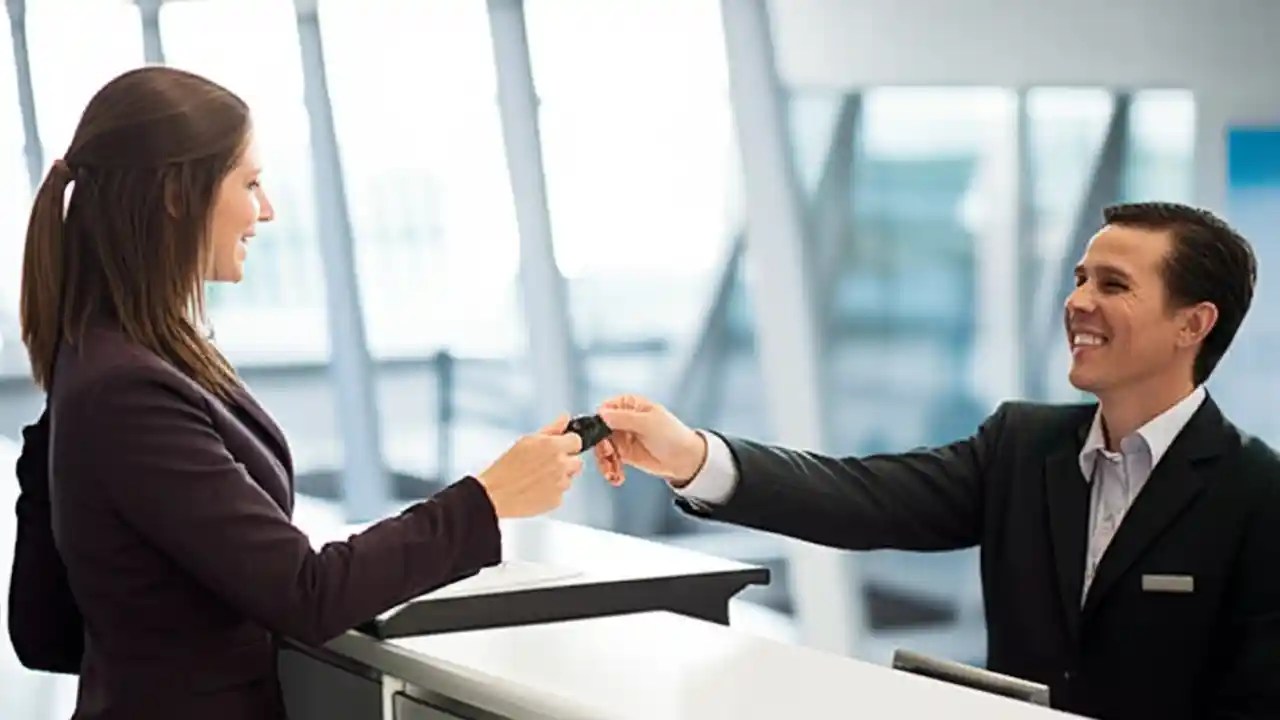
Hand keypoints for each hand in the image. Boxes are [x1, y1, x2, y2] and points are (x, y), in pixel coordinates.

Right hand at [476, 414, 583, 517]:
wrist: (495, 494)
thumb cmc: (507, 466)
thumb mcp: (527, 441)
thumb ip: (551, 429)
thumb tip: (565, 418)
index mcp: (554, 446)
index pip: (577, 441)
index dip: (567, 444)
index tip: (559, 448)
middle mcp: (561, 465)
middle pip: (577, 461)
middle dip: (566, 462)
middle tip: (546, 464)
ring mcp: (560, 484)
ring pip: (569, 478)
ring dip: (559, 477)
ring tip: (537, 478)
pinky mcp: (557, 500)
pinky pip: (561, 493)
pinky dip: (552, 492)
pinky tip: (536, 489)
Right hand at [592, 395, 706, 487]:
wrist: (685, 461)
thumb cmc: (673, 436)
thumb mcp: (648, 423)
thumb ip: (623, 418)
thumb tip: (602, 413)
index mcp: (630, 405)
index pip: (605, 409)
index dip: (599, 422)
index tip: (601, 435)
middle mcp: (624, 420)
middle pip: (600, 430)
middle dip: (602, 446)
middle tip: (609, 455)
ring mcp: (623, 437)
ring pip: (602, 447)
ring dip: (604, 461)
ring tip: (613, 471)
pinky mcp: (624, 454)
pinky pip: (609, 460)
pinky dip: (610, 468)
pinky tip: (617, 476)